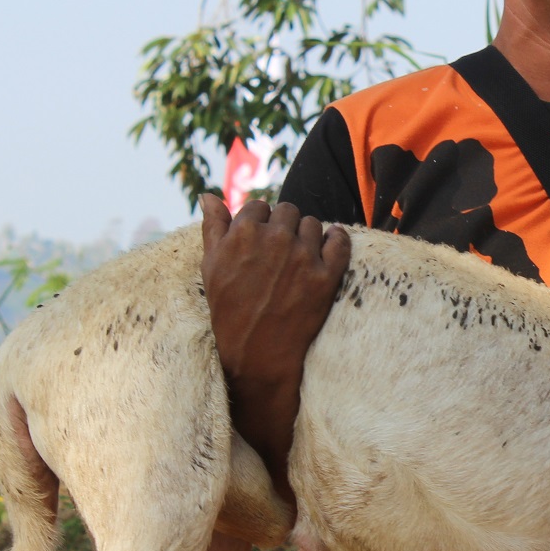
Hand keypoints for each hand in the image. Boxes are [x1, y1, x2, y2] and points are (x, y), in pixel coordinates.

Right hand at [200, 197, 351, 500]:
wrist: (256, 355)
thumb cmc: (228, 310)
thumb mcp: (211, 267)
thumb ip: (214, 226)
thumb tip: (209, 195)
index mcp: (244, 232)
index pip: (260, 206)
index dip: (261, 222)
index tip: (262, 239)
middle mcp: (276, 238)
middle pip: (289, 211)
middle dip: (285, 226)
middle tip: (281, 249)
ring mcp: (304, 256)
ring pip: (314, 224)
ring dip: (308, 235)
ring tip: (300, 257)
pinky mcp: (327, 275)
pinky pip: (340, 240)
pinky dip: (337, 240)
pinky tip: (329, 246)